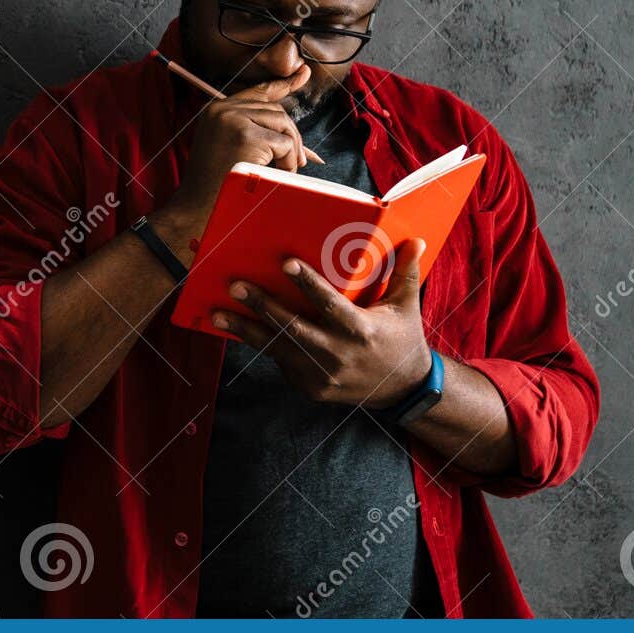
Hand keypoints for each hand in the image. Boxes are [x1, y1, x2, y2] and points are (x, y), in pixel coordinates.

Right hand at [160, 64, 314, 242]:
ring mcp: (233, 120)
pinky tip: (278, 175)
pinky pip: (284, 143)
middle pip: (275, 110)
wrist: (197, 208)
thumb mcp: (228, 148)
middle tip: (296, 162)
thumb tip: (289, 126)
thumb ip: (253, 130)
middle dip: (291, 136)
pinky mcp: (245, 136)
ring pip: (283, 124)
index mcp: (217, 110)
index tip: (303, 73)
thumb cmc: (215, 184)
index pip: (258, 91)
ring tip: (284, 171)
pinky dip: (288, 161)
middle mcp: (223, 109)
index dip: (283, 84)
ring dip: (290, 151)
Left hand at [210, 238, 431, 408]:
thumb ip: (405, 274)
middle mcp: (339, 355)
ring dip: (244, 329)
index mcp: (362, 331)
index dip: (308, 284)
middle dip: (262, 306)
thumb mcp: (406, 308)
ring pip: (277, 348)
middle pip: (293, 328)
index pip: (330, 304)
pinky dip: (260, 345)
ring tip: (217, 311)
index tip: (285, 263)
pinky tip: (235, 328)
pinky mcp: (310, 388)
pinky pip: (281, 362)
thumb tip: (416, 240)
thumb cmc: (402, 339)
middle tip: (235, 285)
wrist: (402, 391)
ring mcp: (321, 375)